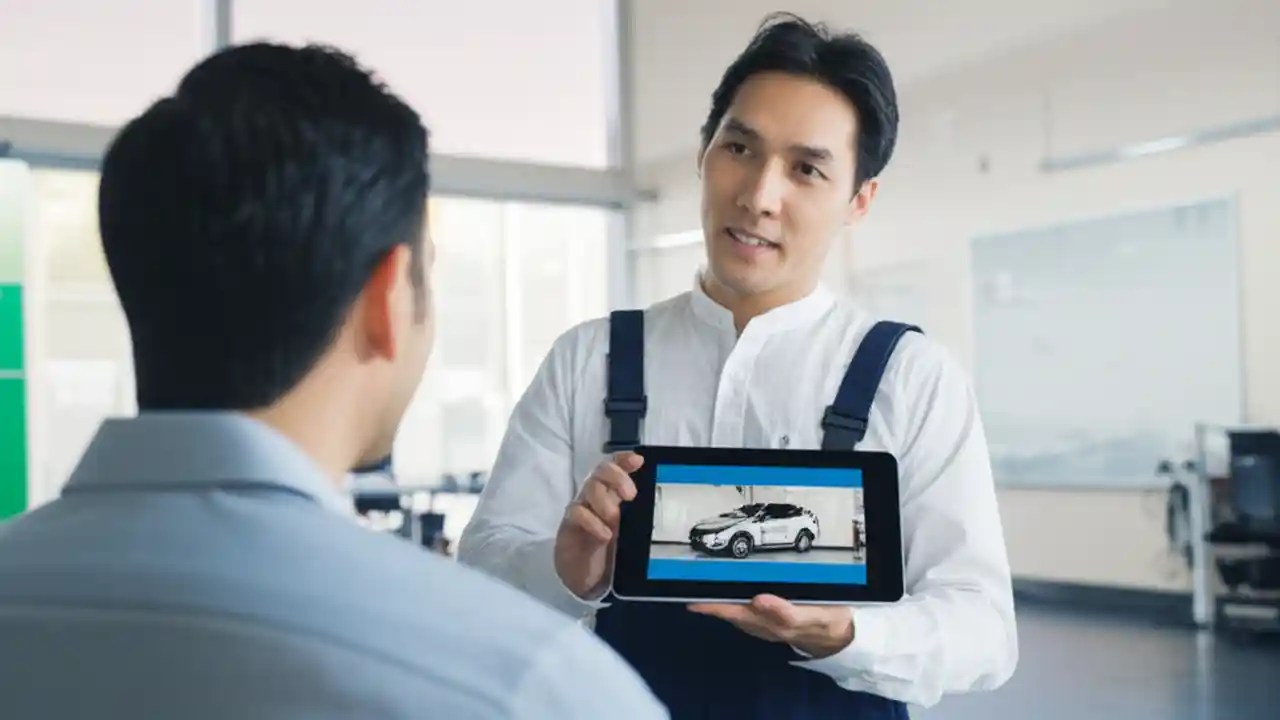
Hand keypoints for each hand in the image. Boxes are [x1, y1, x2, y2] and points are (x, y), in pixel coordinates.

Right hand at [554, 452, 642, 598]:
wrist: (588, 576)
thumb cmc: (613, 550)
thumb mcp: (631, 532)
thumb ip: (641, 519)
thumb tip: (664, 512)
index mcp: (614, 494)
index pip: (617, 467)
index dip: (625, 459)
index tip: (638, 461)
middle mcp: (598, 495)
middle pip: (602, 471)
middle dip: (617, 476)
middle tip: (630, 494)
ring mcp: (583, 508)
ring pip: (589, 488)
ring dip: (604, 500)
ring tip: (615, 518)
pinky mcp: (570, 525)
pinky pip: (577, 513)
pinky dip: (592, 522)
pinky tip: (604, 534)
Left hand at [689, 594, 853, 658]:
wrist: (847, 637)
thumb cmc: (830, 623)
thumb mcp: (813, 614)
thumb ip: (785, 610)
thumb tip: (757, 600)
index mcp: (773, 622)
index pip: (736, 613)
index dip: (714, 608)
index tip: (694, 602)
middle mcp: (769, 627)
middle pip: (735, 616)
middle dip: (713, 608)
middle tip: (693, 598)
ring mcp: (773, 628)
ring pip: (741, 618)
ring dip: (724, 609)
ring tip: (707, 600)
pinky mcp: (779, 625)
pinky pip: (752, 618)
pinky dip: (740, 610)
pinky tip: (739, 604)